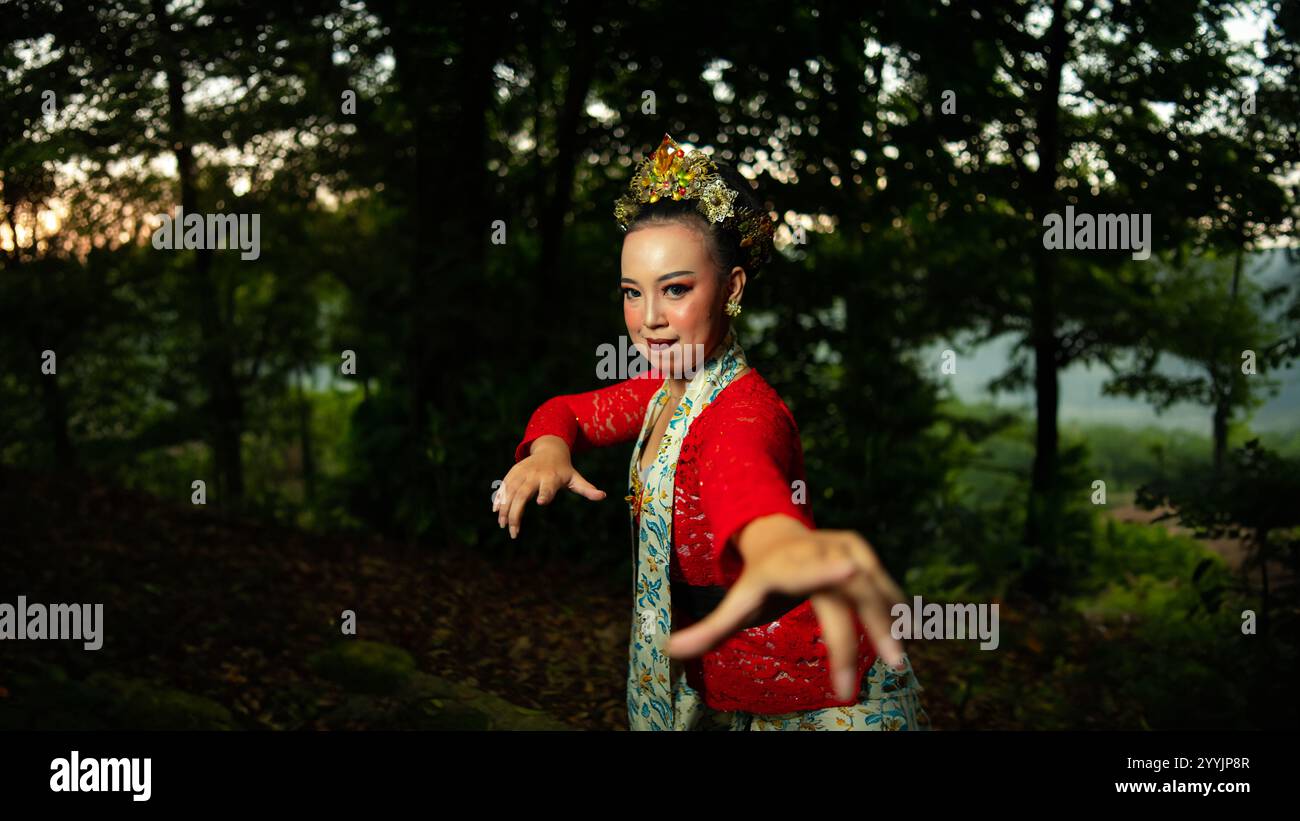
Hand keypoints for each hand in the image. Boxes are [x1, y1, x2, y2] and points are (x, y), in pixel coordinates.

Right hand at [493, 435, 606, 538]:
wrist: (549, 449)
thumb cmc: (564, 470)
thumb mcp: (575, 478)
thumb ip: (587, 488)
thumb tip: (603, 496)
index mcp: (551, 477)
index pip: (548, 487)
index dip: (545, 493)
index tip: (541, 502)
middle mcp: (535, 474)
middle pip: (523, 493)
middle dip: (516, 513)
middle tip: (514, 532)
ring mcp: (522, 473)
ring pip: (510, 491)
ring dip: (505, 509)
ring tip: (503, 526)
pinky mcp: (513, 472)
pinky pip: (504, 486)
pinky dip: (499, 498)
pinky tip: (495, 511)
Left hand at [665, 524, 906, 701]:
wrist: (778, 535)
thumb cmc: (758, 581)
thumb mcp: (736, 602)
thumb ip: (709, 630)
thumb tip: (667, 650)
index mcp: (785, 567)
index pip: (809, 570)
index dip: (830, 569)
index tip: (853, 568)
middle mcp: (817, 551)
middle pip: (848, 592)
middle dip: (868, 630)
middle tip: (888, 666)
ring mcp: (843, 546)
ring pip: (872, 587)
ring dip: (888, 623)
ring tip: (897, 659)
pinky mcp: (862, 549)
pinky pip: (883, 583)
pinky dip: (894, 610)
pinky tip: (902, 635)